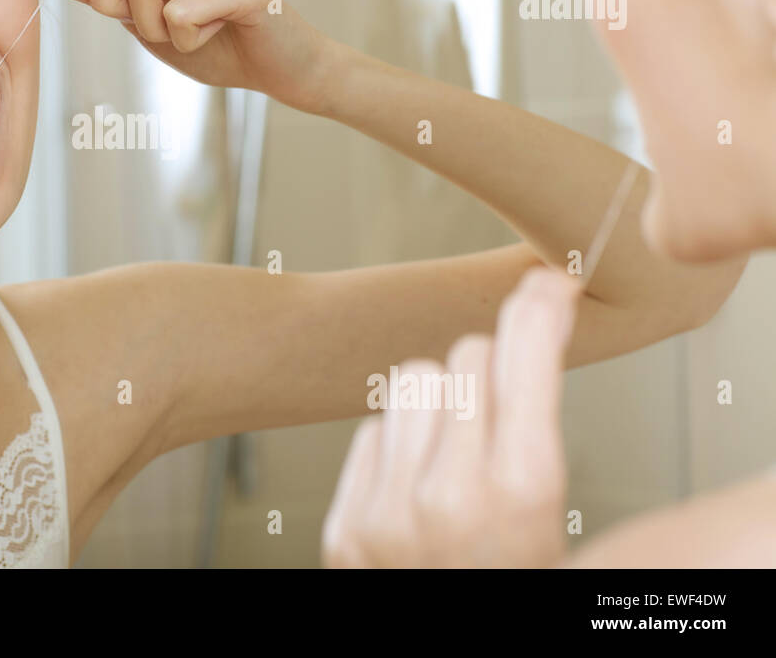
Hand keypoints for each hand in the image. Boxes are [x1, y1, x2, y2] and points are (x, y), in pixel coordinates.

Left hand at [321, 267, 580, 567]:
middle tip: (503, 420)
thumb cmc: (522, 577)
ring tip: (459, 462)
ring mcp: (388, 517)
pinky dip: (400, 446)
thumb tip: (537, 299)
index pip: (515, 353)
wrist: (451, 644)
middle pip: (462, 356)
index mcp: (522, 494)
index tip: (549, 282)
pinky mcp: (347, 530)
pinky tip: (421, 490)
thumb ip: (536, 407)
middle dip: (490, 373)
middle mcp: (448, 500)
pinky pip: (374, 430)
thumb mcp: (556, 504)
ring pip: (412, 381)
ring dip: (440, 404)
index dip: (537, 309)